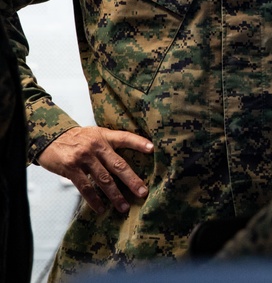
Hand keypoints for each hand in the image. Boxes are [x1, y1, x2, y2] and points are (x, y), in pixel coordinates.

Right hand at [37, 126, 152, 213]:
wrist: (49, 137)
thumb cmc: (76, 138)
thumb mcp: (95, 134)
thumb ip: (109, 144)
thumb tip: (126, 161)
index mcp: (104, 136)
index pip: (125, 137)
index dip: (139, 142)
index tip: (153, 149)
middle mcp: (96, 146)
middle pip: (118, 164)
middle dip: (132, 180)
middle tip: (142, 192)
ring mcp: (84, 158)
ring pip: (103, 179)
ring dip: (115, 195)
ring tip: (124, 206)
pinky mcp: (71, 169)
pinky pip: (86, 187)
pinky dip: (94, 199)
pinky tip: (101, 208)